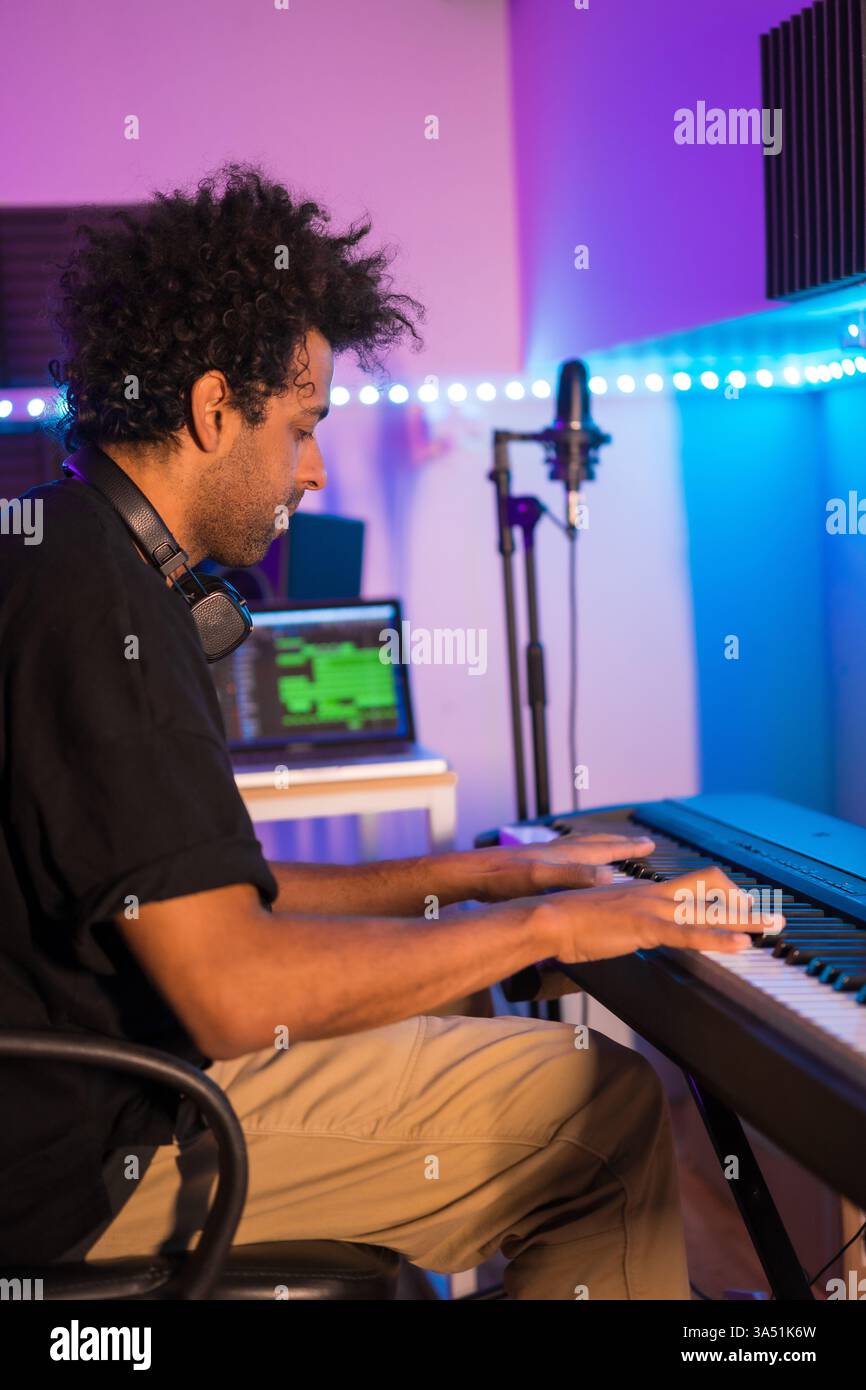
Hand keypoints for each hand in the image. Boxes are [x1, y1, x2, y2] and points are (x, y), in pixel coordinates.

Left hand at [469, 831, 656, 901]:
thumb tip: (609, 876)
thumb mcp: (543, 876)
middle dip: (620, 843)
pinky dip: (582, 858)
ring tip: (613, 849)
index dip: (629, 847)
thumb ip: (575, 874)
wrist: (475, 874)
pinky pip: (569, 856)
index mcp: (567, 853)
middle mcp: (560, 851)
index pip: (607, 847)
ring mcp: (548, 856)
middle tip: (639, 843)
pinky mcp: (537, 865)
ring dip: (602, 847)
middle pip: (598, 842)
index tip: (649, 844)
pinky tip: (575, 867)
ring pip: (583, 847)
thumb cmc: (505, 876)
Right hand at [535, 867, 784, 964]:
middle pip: (710, 886)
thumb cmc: (570, 922)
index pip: (693, 885)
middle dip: (743, 900)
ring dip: (745, 919)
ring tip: (772, 928)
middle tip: (769, 915)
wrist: (549, 917)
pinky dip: (719, 939)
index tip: (741, 905)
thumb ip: (628, 921)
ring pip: (709, 909)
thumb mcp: (608, 918)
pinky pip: (690, 933)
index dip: (722, 894)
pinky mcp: (645, 927)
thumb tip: (639, 930)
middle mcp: (654, 893)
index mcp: (645, 891)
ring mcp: (652, 908)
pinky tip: (740, 945)